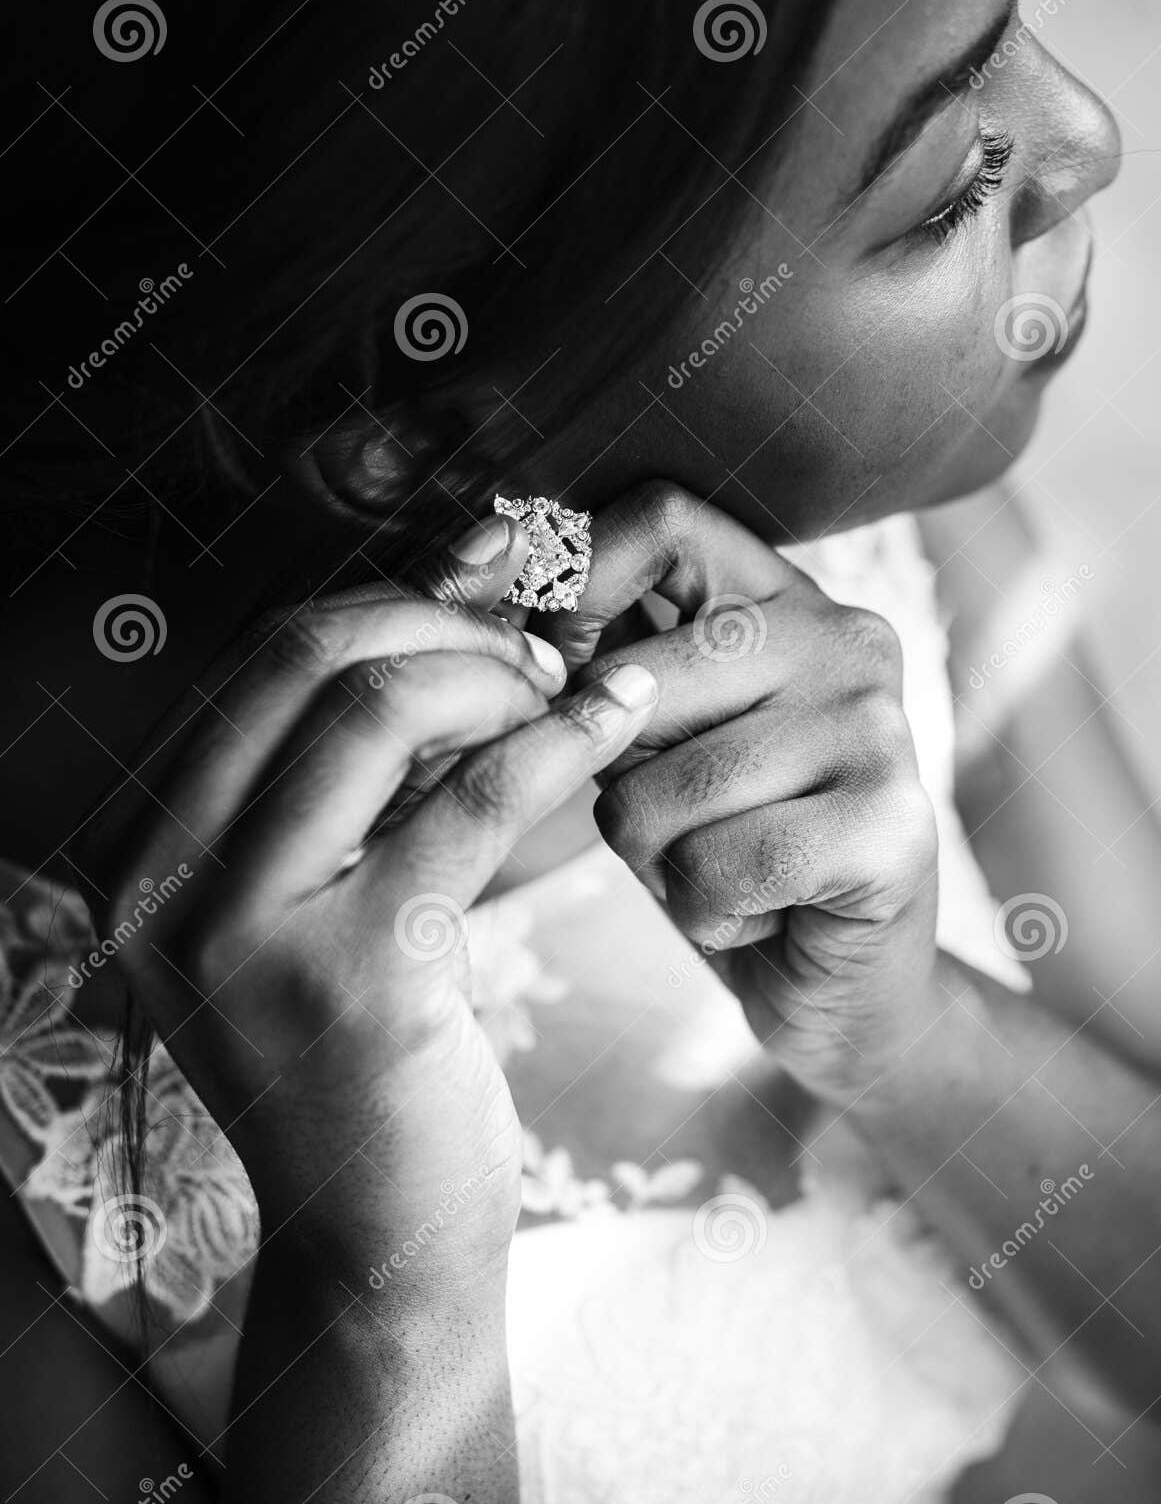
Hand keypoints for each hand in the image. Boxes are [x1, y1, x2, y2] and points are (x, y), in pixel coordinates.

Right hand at [77, 514, 659, 1282]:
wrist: (379, 1252)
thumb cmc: (366, 1079)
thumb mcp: (316, 925)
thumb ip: (340, 800)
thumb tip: (436, 640)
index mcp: (148, 858)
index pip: (256, 665)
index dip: (385, 610)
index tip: (485, 617)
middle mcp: (165, 885)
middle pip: (302, 657)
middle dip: (441, 622)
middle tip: (540, 647)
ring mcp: (246, 934)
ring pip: (379, 708)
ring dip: (498, 674)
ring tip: (575, 689)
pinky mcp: (355, 979)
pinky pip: (471, 805)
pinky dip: (556, 742)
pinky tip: (616, 721)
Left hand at [537, 481, 938, 1101]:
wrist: (844, 986)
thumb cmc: (729, 851)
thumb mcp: (653, 744)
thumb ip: (596, 668)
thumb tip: (473, 582)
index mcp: (784, 596)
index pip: (661, 518)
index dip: (564, 576)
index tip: (522, 653)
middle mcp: (845, 637)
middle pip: (635, 680)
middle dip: (613, 781)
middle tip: (674, 828)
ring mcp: (877, 725)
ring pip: (661, 790)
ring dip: (662, 862)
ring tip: (726, 872)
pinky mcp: (891, 823)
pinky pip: (716, 867)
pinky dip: (711, 914)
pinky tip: (764, 912)